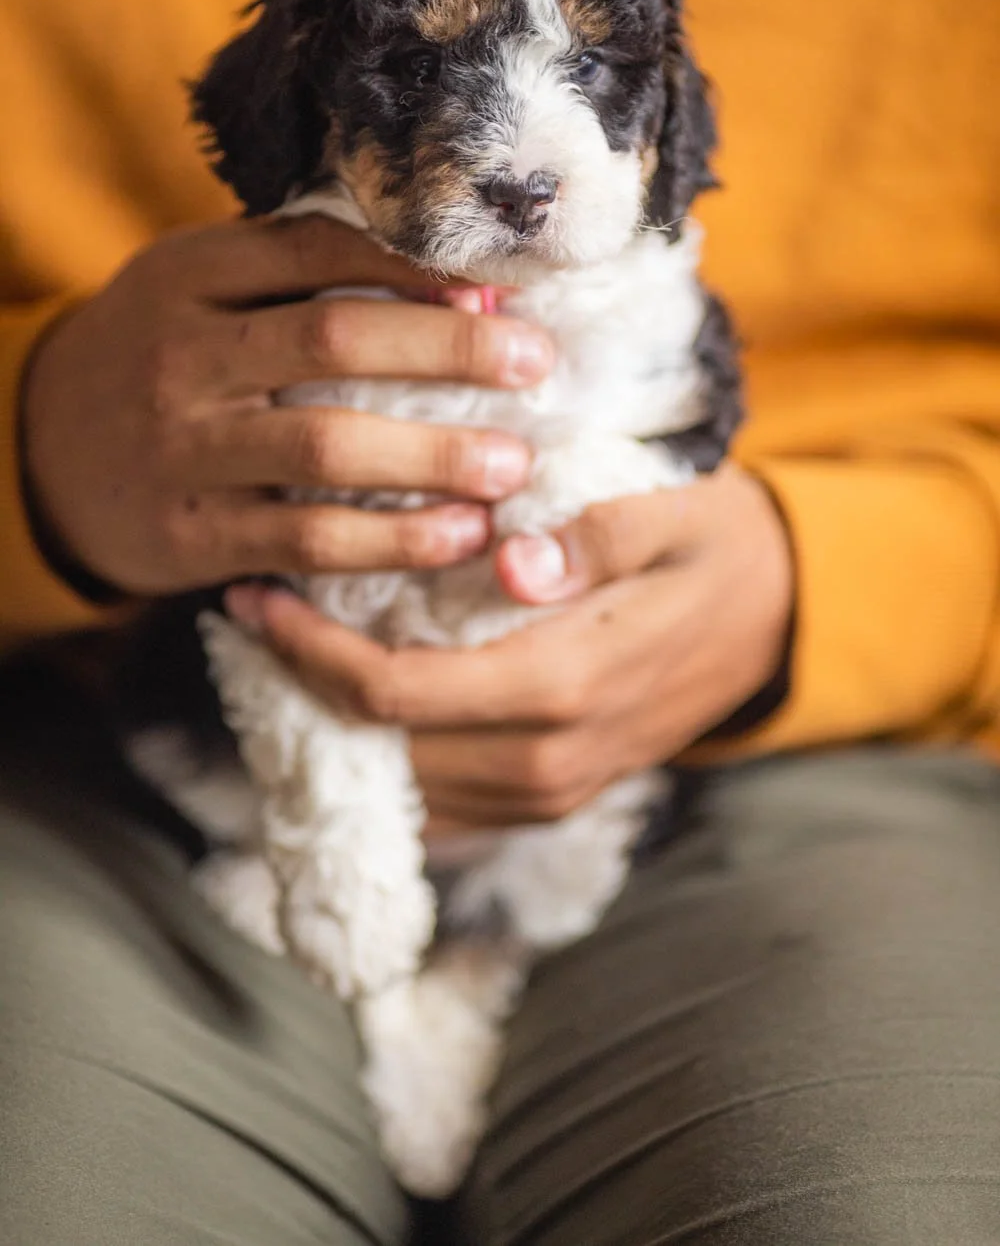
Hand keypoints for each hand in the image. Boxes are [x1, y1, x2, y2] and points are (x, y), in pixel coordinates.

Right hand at [21, 216, 553, 595]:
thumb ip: (296, 274)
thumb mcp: (198, 289)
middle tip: (534, 363)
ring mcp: (183, 449)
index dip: (416, 264)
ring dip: (433, 456)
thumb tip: (461, 280)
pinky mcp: (193, 535)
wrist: (42, 455)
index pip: (315, 248)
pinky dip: (392, 541)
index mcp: (189, 274)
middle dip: (449, 348)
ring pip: (325, 447)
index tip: (500, 283)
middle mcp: (181, 356)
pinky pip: (307, 539)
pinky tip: (459, 535)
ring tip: (513, 464)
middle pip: (334, 341)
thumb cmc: (162, 357)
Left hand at [224, 464, 794, 830]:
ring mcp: (548, 789)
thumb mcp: (679, 512)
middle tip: (257, 607)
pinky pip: (441, 799)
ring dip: (337, 718)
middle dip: (305, 680)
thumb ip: (600, 536)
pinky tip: (352, 698)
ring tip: (292, 644)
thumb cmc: (713, 546)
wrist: (774, 618)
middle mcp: (547, 757)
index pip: (397, 689)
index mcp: (566, 683)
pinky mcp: (548, 797)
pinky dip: (385, 754)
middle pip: (384, 741)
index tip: (261, 596)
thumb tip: (513, 564)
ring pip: (403, 780)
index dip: (313, 650)